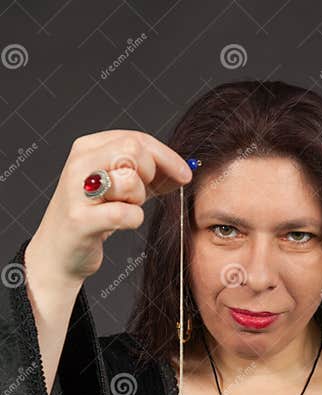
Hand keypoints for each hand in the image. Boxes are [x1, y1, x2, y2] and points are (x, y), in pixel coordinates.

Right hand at [26, 130, 192, 290]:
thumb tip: (183, 171)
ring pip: (130, 179)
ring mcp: (78, 191)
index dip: (166, 156)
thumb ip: (146, 174)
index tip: (184, 174)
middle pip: (133, 150)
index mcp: (88, 148)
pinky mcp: (81, 220)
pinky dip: (133, 220)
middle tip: (143, 194)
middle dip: (150, 173)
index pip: (135, 138)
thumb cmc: (94, 217)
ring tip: (125, 207)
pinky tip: (122, 223)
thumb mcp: (120, 187)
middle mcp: (80, 164)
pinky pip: (125, 213)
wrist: (59, 252)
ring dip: (138, 199)